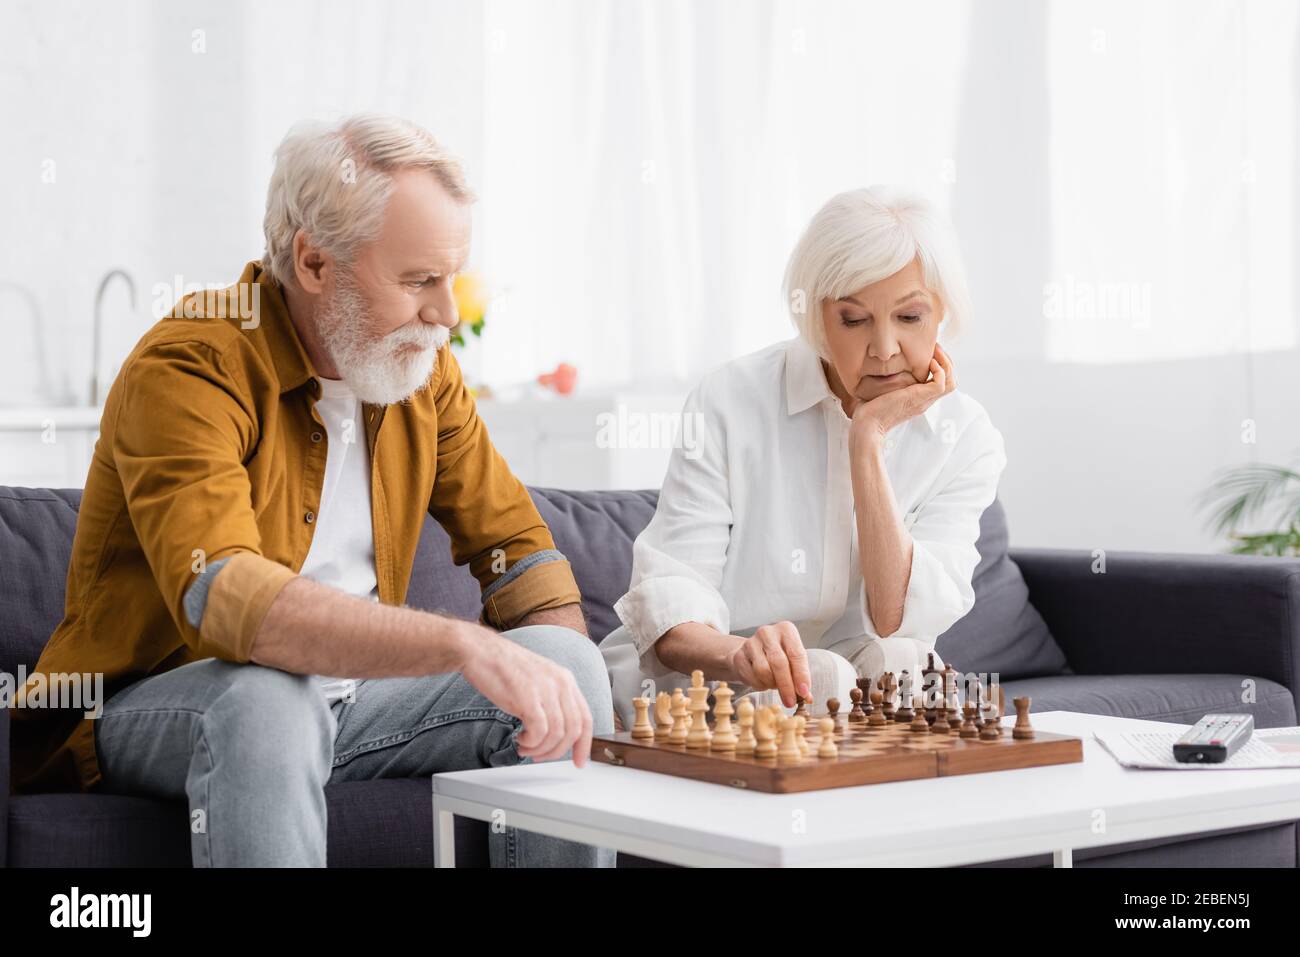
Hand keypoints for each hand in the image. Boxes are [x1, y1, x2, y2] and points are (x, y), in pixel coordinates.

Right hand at [457, 624, 593, 766]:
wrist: (480, 652)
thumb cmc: (503, 667)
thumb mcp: (538, 679)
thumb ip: (552, 700)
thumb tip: (557, 731)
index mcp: (565, 679)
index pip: (586, 718)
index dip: (584, 745)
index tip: (579, 762)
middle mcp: (560, 683)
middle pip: (573, 730)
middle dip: (557, 751)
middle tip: (540, 756)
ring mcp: (545, 690)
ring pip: (557, 735)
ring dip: (540, 749)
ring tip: (525, 747)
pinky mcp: (528, 698)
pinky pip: (539, 732)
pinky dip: (530, 743)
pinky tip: (519, 739)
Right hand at [728, 620, 811, 707]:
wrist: (749, 653)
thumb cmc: (777, 657)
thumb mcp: (792, 662)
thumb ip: (800, 678)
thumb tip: (807, 698)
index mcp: (786, 630)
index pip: (797, 654)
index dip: (801, 675)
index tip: (803, 692)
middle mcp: (768, 632)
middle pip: (779, 663)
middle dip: (786, 686)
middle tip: (790, 701)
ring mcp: (751, 642)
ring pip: (764, 671)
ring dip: (772, 684)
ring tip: (775, 685)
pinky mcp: (738, 655)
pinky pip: (751, 676)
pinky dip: (760, 685)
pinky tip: (763, 683)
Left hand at [848, 342, 955, 451]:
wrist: (867, 424)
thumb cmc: (869, 409)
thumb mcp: (884, 390)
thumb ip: (891, 381)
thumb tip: (886, 366)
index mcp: (918, 399)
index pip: (941, 382)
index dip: (940, 365)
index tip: (929, 351)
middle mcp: (924, 401)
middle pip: (951, 381)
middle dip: (946, 361)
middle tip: (935, 347)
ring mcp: (923, 400)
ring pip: (951, 382)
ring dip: (946, 363)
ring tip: (934, 351)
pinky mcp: (920, 398)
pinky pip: (941, 383)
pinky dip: (939, 370)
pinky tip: (928, 362)